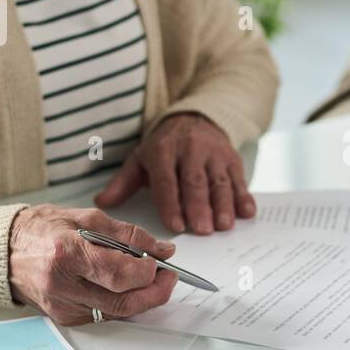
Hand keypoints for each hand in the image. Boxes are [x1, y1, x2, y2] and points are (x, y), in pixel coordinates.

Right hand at [8, 206, 178, 325]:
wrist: (5, 251)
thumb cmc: (42, 230)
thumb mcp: (87, 218)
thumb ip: (129, 234)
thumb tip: (162, 249)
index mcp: (67, 254)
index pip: (121, 274)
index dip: (149, 271)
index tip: (159, 262)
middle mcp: (63, 285)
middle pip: (124, 302)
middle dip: (155, 292)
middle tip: (167, 278)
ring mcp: (62, 306)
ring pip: (117, 313)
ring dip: (141, 299)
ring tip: (148, 280)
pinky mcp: (64, 317)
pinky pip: (104, 317)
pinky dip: (121, 304)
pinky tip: (123, 289)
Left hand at [95, 113, 253, 233]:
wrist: (194, 118)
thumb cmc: (165, 147)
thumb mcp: (141, 159)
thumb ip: (123, 183)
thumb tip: (102, 202)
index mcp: (163, 150)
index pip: (166, 180)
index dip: (171, 204)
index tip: (176, 226)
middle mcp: (190, 149)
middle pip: (195, 182)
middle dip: (199, 207)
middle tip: (202, 230)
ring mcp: (214, 153)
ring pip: (219, 181)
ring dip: (223, 205)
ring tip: (224, 225)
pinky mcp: (232, 157)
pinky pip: (239, 178)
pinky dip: (244, 196)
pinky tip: (247, 213)